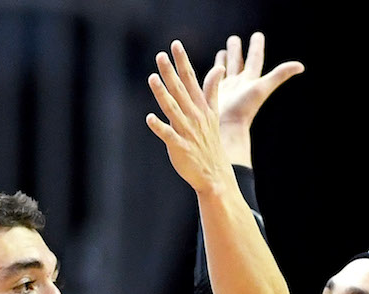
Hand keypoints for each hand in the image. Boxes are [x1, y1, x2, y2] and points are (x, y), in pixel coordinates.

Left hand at [146, 40, 230, 193]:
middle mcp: (194, 116)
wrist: (215, 173)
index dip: (183, 62)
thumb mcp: (214, 114)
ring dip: (162, 94)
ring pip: (172, 109)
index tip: (175, 45)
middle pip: (180, 90)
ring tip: (152, 78)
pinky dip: (159, 127)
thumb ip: (212, 91)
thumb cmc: (210, 143)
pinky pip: (168, 135)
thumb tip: (218, 69)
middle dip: (170, 72)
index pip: (191, 79)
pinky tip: (150, 118)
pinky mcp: (179, 147)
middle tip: (160, 55)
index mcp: (201, 107)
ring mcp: (186, 131)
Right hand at [212, 33, 302, 164]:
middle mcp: (239, 83)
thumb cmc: (245, 108)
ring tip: (222, 50)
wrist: (228, 128)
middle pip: (238, 62)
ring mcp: (226, 89)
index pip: (255, 59)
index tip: (257, 35)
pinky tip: (211, 69)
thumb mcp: (264, 87)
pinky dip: (213, 71)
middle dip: (236, 50)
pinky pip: (212, 79)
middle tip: (233, 38)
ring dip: (224, 59)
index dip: (256, 46)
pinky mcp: (214, 95)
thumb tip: (301, 66)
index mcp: (251, 79)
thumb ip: (280, 74)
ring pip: (225, 70)